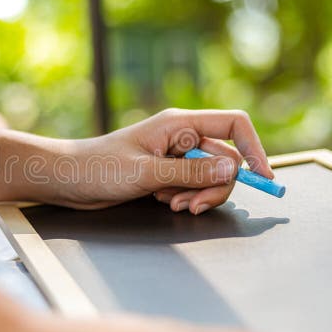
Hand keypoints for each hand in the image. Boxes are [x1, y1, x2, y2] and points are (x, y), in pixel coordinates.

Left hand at [61, 108, 272, 212]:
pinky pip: (193, 186)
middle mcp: (183, 136)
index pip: (234, 125)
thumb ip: (191, 173)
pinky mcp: (167, 172)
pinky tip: (162, 201)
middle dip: (215, 187)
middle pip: (225, 160)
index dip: (255, 148)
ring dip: (198, 195)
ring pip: (211, 177)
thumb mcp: (147, 173)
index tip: (263, 177)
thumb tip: (232, 171)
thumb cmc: (99, 168)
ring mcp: (176, 155)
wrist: (68, 178)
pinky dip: (185, 197)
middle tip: (192, 206)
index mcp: (180, 124)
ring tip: (169, 203)